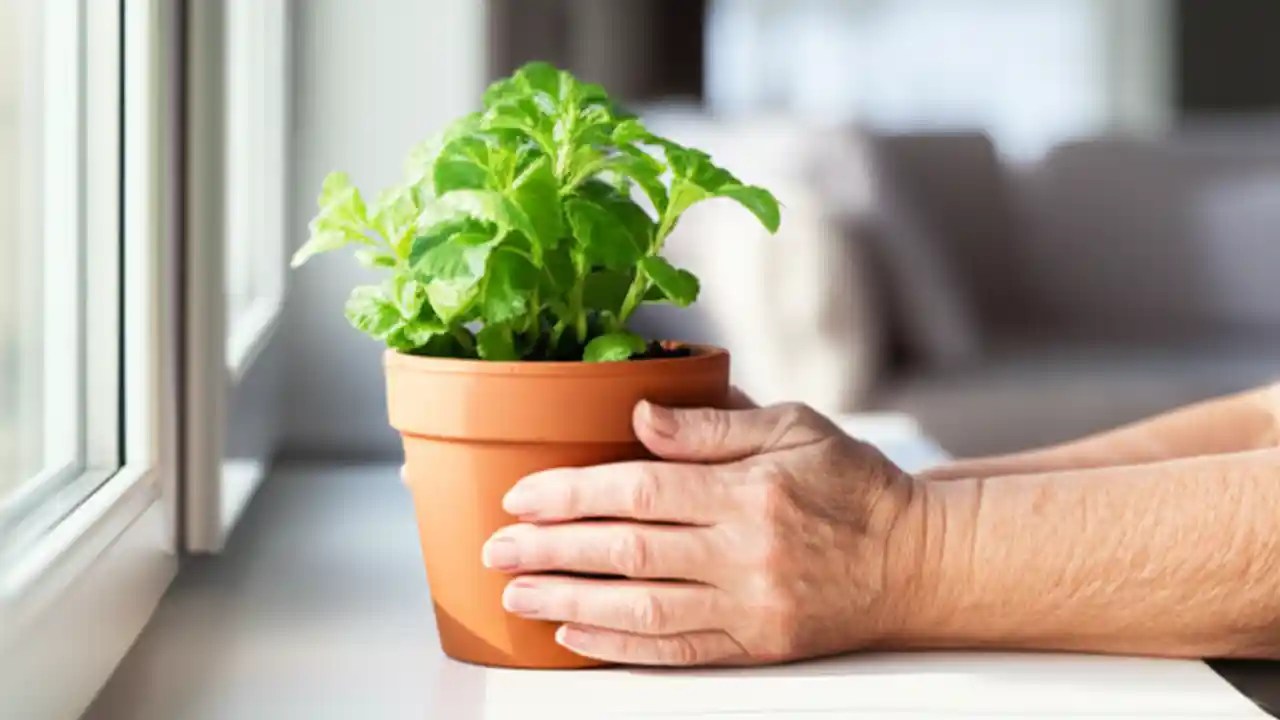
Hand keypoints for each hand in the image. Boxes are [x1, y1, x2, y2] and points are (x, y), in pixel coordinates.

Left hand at [481, 401, 924, 665]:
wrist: (916, 562)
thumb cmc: (853, 484)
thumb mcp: (795, 426)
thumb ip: (715, 425)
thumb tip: (640, 417)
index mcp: (752, 492)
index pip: (642, 491)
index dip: (573, 493)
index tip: (521, 496)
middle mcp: (746, 554)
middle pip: (628, 552)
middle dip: (551, 549)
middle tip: (496, 547)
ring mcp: (750, 607)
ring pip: (641, 610)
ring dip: (568, 601)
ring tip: (516, 592)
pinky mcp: (756, 645)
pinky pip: (675, 650)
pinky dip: (617, 646)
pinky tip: (573, 634)